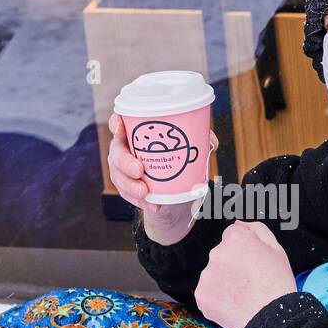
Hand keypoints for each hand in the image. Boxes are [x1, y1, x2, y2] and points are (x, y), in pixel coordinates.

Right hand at [108, 113, 217, 245]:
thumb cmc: (179, 158)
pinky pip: (127, 195)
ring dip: (130, 185)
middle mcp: (124, 149)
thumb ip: (200, 139)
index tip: (120, 128)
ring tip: (144, 191)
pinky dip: (139, 201)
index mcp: (135, 132)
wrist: (175, 190)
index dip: (116, 123)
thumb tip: (212, 143)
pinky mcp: (126, 188)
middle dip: (125, 161)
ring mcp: (122, 169)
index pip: (119, 122)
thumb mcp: (190, 147)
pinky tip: (153, 205)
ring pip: (118, 176)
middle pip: (116, 152)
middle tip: (139, 170)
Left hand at [195, 222, 297, 327]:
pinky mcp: (202, 295)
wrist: (272, 318)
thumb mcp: (276, 249)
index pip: (232, 235)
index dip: (244, 249)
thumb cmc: (278, 283)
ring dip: (222, 281)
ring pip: (213, 274)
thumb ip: (256, 230)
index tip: (252, 263)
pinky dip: (217, 298)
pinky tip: (232, 304)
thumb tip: (239, 224)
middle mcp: (217, 254)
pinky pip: (207, 292)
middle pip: (220, 254)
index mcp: (236, 240)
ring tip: (241, 295)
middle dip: (231, 264)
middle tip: (248, 281)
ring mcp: (207, 276)